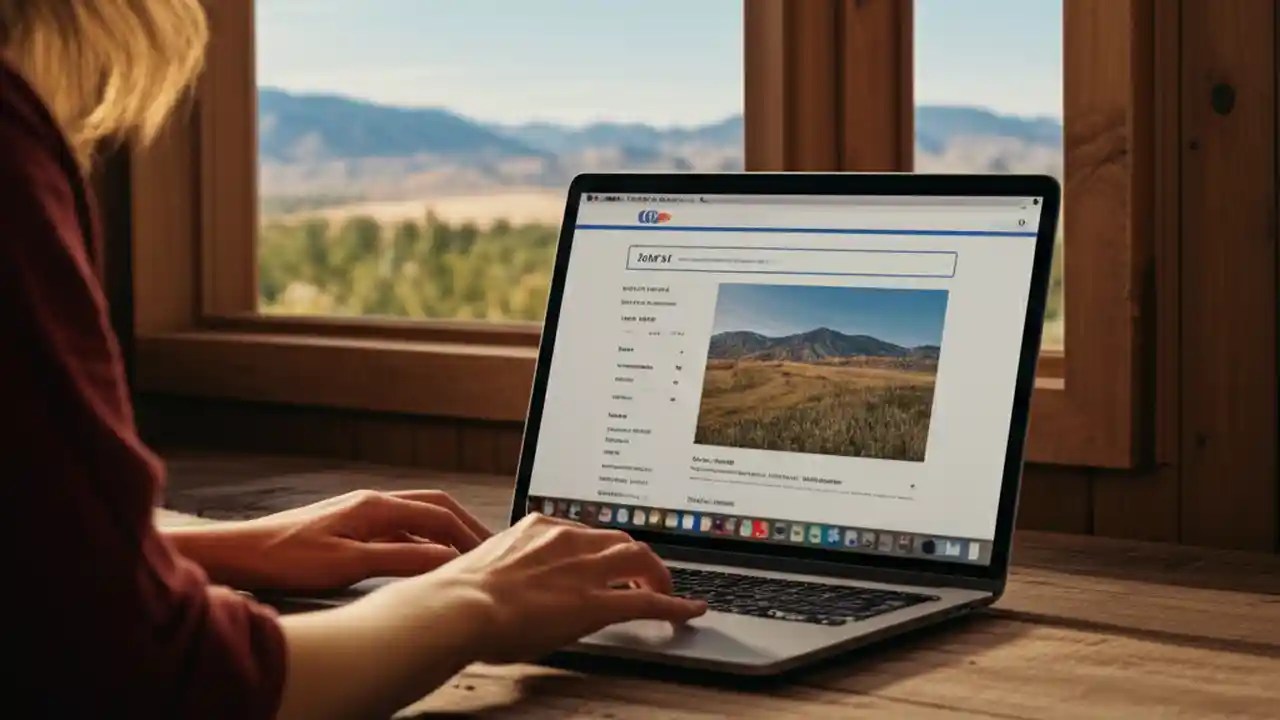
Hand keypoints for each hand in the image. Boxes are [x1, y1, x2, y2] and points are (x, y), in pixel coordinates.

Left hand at [165, 490, 491, 590]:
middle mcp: (372, 502)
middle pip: (434, 507)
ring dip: (443, 533)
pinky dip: (420, 541)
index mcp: (376, 507)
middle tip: (488, 549)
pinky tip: (422, 560)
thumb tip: (444, 560)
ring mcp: (360, 512)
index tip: (491, 553)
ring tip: (463, 555)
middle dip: (464, 526)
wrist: (242, 553)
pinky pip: (398, 529)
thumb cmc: (286, 558)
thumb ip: (400, 560)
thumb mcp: (348, 564)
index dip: (469, 534)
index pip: (440, 515)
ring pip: (416, 517)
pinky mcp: (349, 525)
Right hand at [380, 512, 707, 663]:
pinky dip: (673, 604)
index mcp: (538, 528)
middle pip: (619, 539)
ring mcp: (584, 569)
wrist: (458, 608)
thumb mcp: (489, 568)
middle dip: (637, 558)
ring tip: (667, 592)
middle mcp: (567, 539)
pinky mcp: (595, 602)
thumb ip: (511, 569)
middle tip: (646, 577)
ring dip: (657, 575)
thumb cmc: (460, 596)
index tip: (607, 558)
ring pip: (639, 559)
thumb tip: (512, 585)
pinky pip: (646, 600)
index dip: (603, 548)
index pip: (585, 532)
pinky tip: (688, 611)